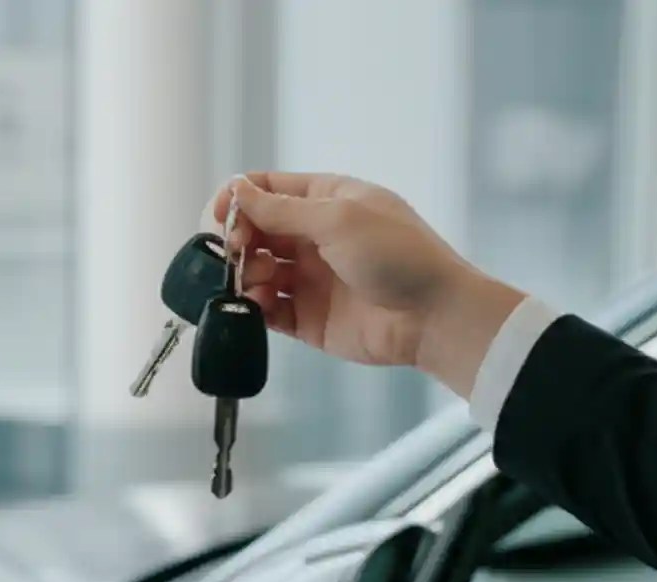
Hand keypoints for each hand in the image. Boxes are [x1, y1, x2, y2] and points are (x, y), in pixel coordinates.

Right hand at [202, 172, 526, 396]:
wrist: (434, 317)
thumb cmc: (399, 255)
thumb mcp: (338, 218)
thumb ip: (282, 210)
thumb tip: (236, 192)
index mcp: (327, 200)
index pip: (268, 189)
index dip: (239, 198)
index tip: (221, 215)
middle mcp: (316, 237)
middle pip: (256, 230)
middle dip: (238, 238)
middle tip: (237, 251)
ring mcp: (310, 278)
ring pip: (256, 270)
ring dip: (244, 272)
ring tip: (256, 281)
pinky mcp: (308, 317)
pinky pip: (267, 309)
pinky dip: (253, 306)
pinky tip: (256, 304)